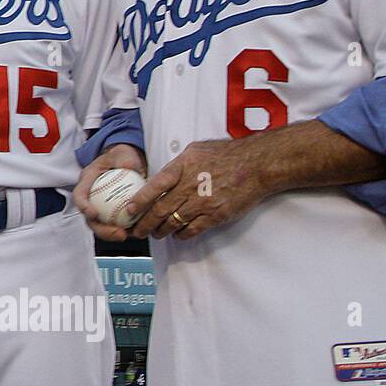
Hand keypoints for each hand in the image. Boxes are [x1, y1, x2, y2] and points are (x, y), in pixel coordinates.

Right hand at [73, 143, 147, 242]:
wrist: (127, 160)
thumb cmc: (122, 156)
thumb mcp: (123, 153)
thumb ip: (125, 159)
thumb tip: (129, 167)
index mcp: (87, 180)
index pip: (80, 195)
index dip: (84, 206)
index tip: (94, 214)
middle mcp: (91, 196)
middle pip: (89, 218)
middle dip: (101, 229)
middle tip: (117, 233)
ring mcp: (100, 207)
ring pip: (101, 225)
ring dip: (112, 234)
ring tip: (126, 235)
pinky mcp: (112, 213)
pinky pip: (115, 225)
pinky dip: (124, 230)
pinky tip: (135, 232)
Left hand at [125, 137, 272, 240]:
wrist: (257, 164)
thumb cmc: (226, 154)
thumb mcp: (195, 150)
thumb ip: (176, 165)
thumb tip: (160, 178)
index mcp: (182, 167)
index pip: (154, 187)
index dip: (139, 202)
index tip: (129, 211)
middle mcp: (190, 186)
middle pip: (160, 210)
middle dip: (145, 224)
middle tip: (138, 231)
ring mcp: (203, 202)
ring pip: (174, 222)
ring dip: (161, 231)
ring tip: (155, 234)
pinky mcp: (216, 215)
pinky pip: (193, 229)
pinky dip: (182, 235)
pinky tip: (177, 235)